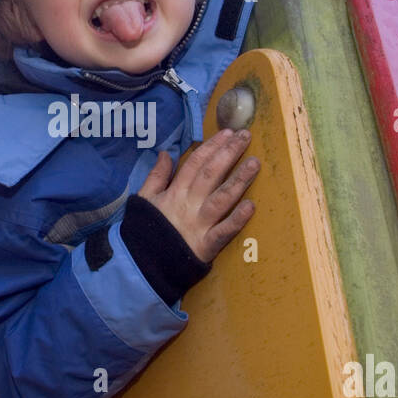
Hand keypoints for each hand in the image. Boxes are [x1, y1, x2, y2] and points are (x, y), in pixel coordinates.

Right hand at [136, 129, 259, 262]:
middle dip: (229, 154)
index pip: (195, 163)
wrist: (143, 264)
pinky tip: (251, 206)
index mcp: (175, 192)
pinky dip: (237, 219)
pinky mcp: (207, 245)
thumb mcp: (144, 198)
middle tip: (246, 137)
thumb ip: (156, 175)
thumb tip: (166, 152)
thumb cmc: (144, 230)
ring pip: (222, 198)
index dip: (212, 147)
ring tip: (255, 163)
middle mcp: (189, 204)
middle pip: (211, 175)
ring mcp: (200, 224)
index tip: (228, 133)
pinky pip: (224, 231)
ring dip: (239, 180)